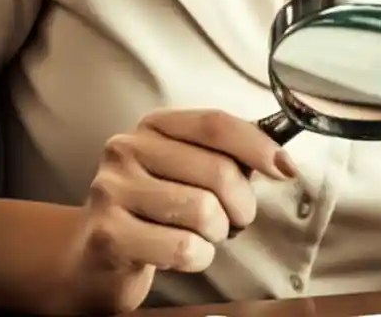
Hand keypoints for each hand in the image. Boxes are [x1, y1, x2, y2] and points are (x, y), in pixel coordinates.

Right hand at [68, 108, 297, 311]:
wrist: (95, 256)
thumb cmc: (158, 210)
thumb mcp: (191, 171)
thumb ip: (229, 156)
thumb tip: (281, 161)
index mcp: (154, 126)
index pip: (216, 124)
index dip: (258, 146)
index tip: (285, 169)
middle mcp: (126, 149)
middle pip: (219, 171)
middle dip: (242, 204)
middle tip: (235, 219)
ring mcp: (112, 190)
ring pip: (204, 211)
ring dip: (218, 233)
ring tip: (203, 235)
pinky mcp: (108, 234)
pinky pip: (183, 247)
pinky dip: (198, 257)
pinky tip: (181, 254)